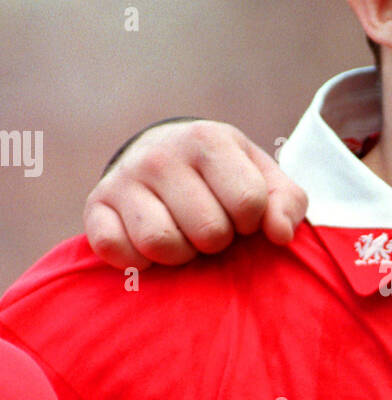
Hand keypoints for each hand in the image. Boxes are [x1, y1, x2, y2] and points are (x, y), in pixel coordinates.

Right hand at [84, 120, 307, 268]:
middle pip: (209, 232)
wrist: (161, 155)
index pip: (249, 203)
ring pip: (162, 244)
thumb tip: (279, 235)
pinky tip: (149, 243)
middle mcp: (161, 154)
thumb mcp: (263, 177)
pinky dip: (138, 260)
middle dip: (218, 241)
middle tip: (210, 226)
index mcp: (208, 140)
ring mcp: (125, 178)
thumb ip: (288, 203)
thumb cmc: (223, 176)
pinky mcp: (96, 205)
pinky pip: (117, 251)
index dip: (252, 221)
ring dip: (181, 254)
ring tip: (183, 235)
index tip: (242, 214)